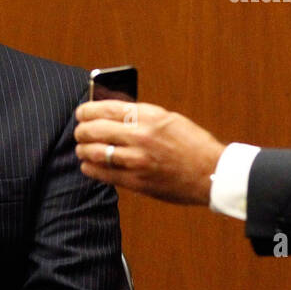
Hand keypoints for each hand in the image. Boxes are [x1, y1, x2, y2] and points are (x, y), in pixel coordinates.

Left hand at [74, 100, 225, 205]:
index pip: (106, 108)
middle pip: (95, 130)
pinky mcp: (136, 181)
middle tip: (79, 132)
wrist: (211, 173)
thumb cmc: (193, 145)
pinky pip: (103, 174)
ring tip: (82, 148)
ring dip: (83, 149)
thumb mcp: (169, 119)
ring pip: (94, 152)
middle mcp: (141, 136)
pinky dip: (91, 168)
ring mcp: (137, 160)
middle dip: (82, 130)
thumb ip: (141, 116)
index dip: (88, 110)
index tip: (82, 112)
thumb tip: (113, 113)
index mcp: (150, 116)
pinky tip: (89, 165)